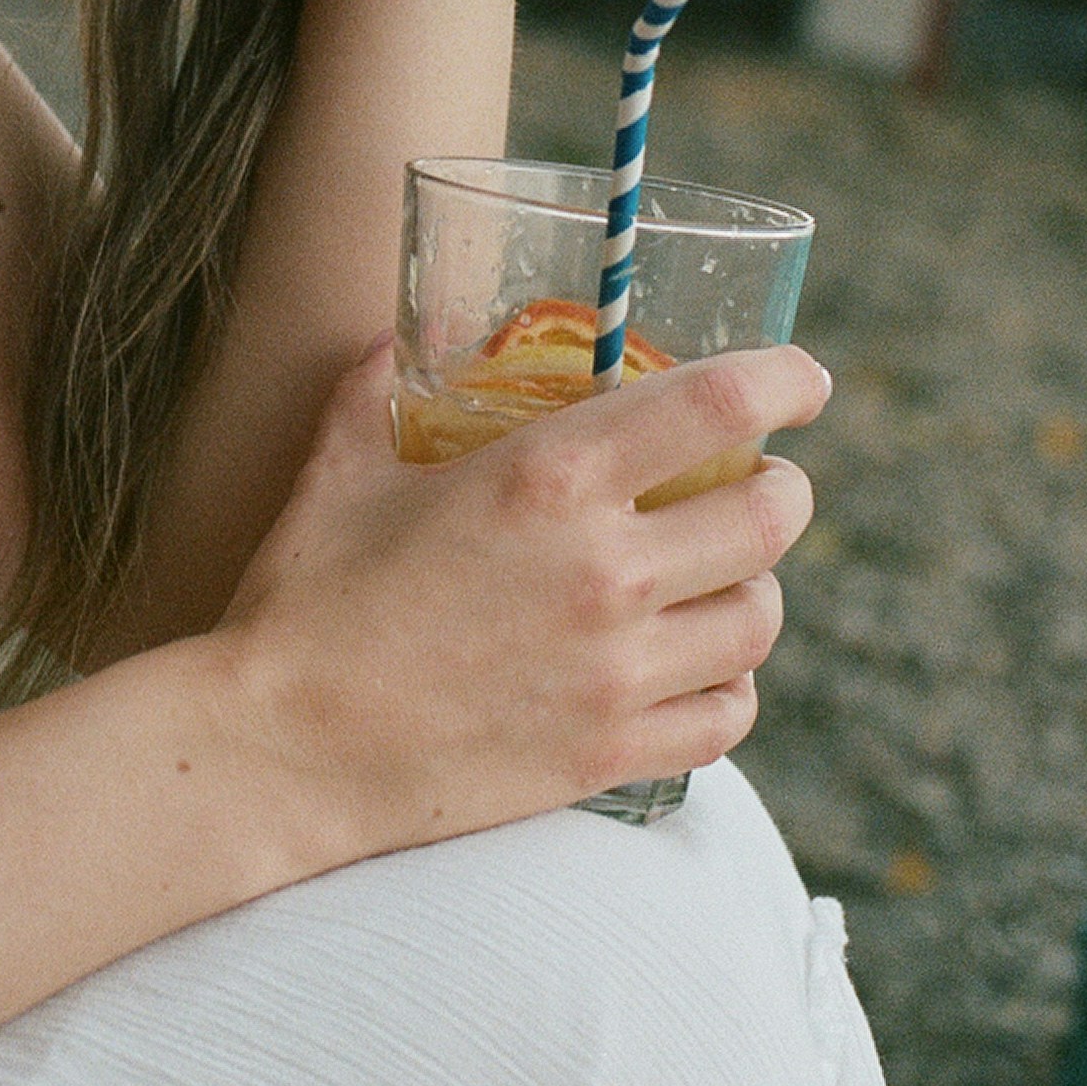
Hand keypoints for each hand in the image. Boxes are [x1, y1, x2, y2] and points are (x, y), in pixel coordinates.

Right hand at [211, 339, 825, 863]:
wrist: (283, 748)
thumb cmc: (307, 597)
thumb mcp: (341, 464)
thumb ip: (377, 386)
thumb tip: (393, 333)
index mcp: (549, 479)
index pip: (716, 406)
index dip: (782, 380)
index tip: (803, 377)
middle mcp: (606, 570)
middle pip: (769, 516)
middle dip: (783, 486)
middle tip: (766, 478)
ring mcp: (618, 671)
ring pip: (759, 617)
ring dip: (756, 585)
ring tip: (725, 573)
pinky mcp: (613, 752)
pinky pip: (729, 713)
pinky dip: (731, 682)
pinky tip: (697, 664)